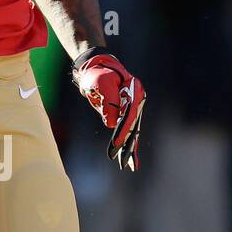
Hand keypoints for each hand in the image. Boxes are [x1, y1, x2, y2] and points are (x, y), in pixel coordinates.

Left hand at [72, 49, 145, 170]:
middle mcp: (136, 100)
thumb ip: (108, 102)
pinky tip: (128, 156)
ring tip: (131, 165)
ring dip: (130, 146)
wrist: (95, 66)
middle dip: (129, 144)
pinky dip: (126, 141)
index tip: (118, 144)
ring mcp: (132, 106)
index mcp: (135, 91)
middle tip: (126, 162)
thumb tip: (112, 124)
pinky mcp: (124, 111)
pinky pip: (127, 129)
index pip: (130, 115)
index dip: (124, 131)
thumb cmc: (97, 73)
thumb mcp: (101, 83)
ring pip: (132, 129)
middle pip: (134, 125)